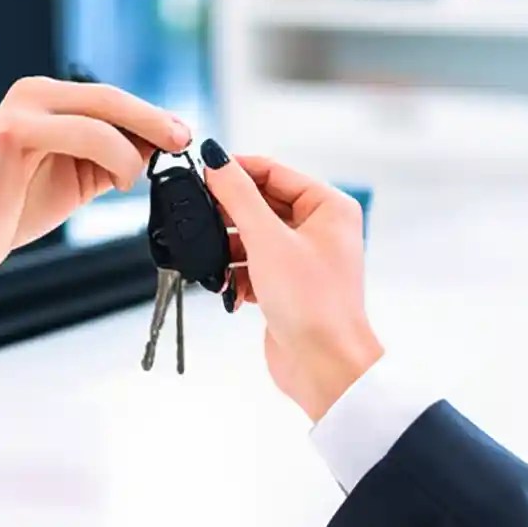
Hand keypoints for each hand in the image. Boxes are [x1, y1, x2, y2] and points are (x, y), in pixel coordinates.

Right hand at [0, 76, 189, 278]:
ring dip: (132, 148)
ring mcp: (20, 112)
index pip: (112, 99)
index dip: (152, 116)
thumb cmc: (8, 206)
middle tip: (183, 140)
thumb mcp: (74, 176)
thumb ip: (110, 157)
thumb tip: (158, 146)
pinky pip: (79, 135)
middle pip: (110, 98)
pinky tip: (116, 179)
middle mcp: (34, 96)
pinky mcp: (11, 135)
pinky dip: (112, 154)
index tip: (183, 136)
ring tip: (133, 177)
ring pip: (100, 114)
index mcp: (47, 101)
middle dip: (155, 120)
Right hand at [201, 141, 382, 422]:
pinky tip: (227, 290)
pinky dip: (235, 276)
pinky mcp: (286, 286)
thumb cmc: (313, 304)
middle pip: (260, 203)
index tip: (201, 171)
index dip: (236, 170)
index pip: (273, 171)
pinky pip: (251, 267)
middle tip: (199, 218)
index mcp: (328, 207)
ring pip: (251, 237)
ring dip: (228, 251)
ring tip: (214, 264)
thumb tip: (216, 159)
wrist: (324, 367)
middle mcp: (318, 229)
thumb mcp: (267, 240)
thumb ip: (238, 196)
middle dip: (229, 216)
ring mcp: (301, 258)